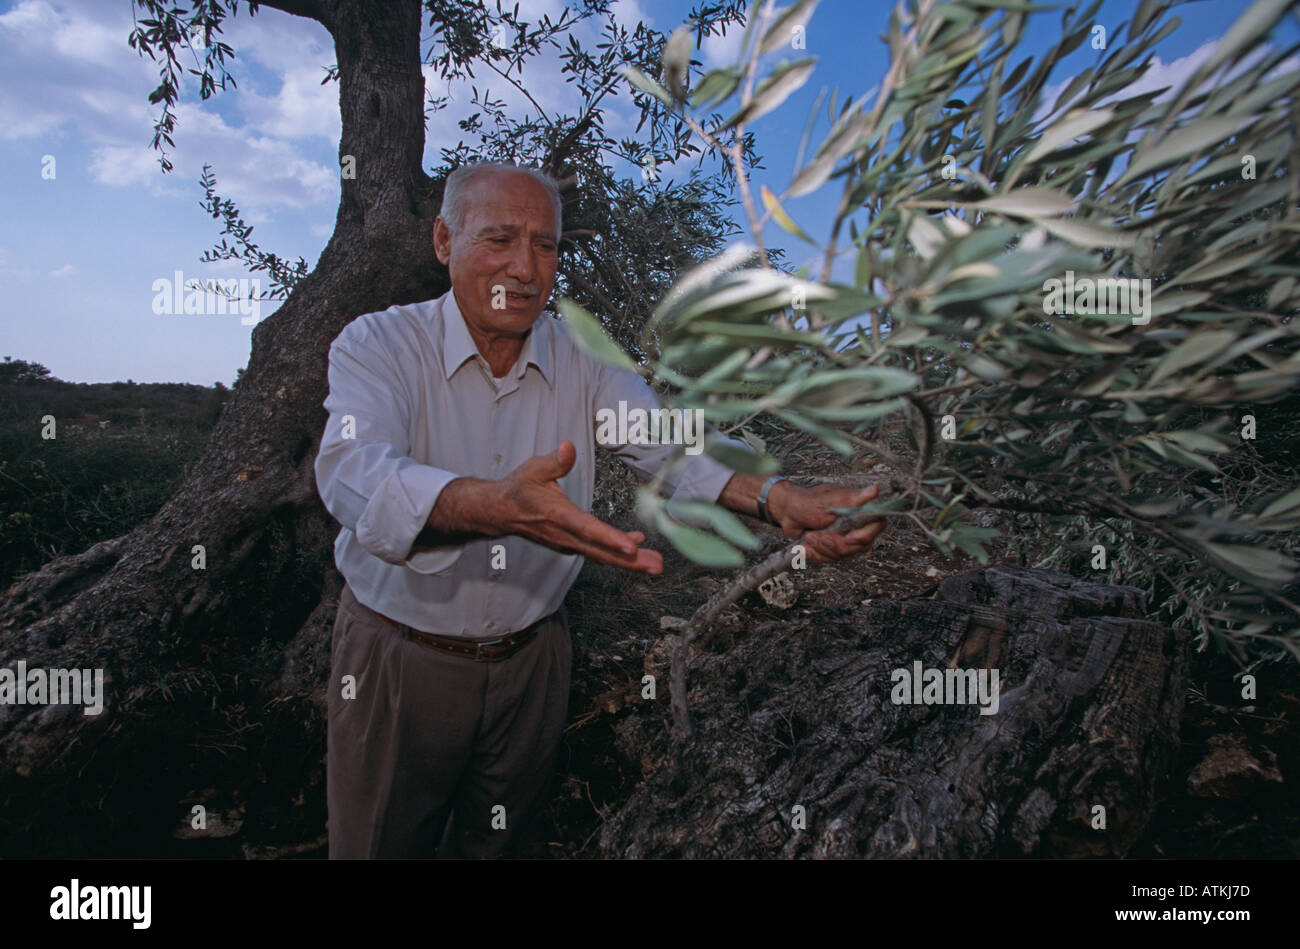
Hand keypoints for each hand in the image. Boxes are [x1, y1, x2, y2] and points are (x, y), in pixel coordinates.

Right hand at [496, 441, 662, 573]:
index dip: (610, 539)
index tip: (631, 547)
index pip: (587, 529)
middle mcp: (565, 535)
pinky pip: (597, 552)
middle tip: (656, 566)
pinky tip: (635, 547)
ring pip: (602, 555)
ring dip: (629, 562)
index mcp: (558, 516)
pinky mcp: (571, 544)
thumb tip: (568, 448)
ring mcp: (568, 543)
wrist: (500, 512)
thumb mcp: (533, 469)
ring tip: (655, 565)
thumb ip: (554, 461)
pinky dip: (616, 554)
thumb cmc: (519, 489)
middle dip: (630, 561)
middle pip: (601, 552)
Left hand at [768, 481, 884, 563]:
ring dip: (823, 549)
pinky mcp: (834, 548)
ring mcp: (845, 538)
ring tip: (809, 536)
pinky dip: (816, 555)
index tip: (848, 537)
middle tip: (818, 535)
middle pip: (860, 546)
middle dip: (837, 544)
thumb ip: (851, 498)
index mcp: (858, 509)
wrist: (787, 512)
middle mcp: (856, 525)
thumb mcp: (827, 499)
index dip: (865, 535)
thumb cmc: (806, 501)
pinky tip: (806, 547)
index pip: (877, 526)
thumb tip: (874, 490)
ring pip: (844, 555)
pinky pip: (831, 560)